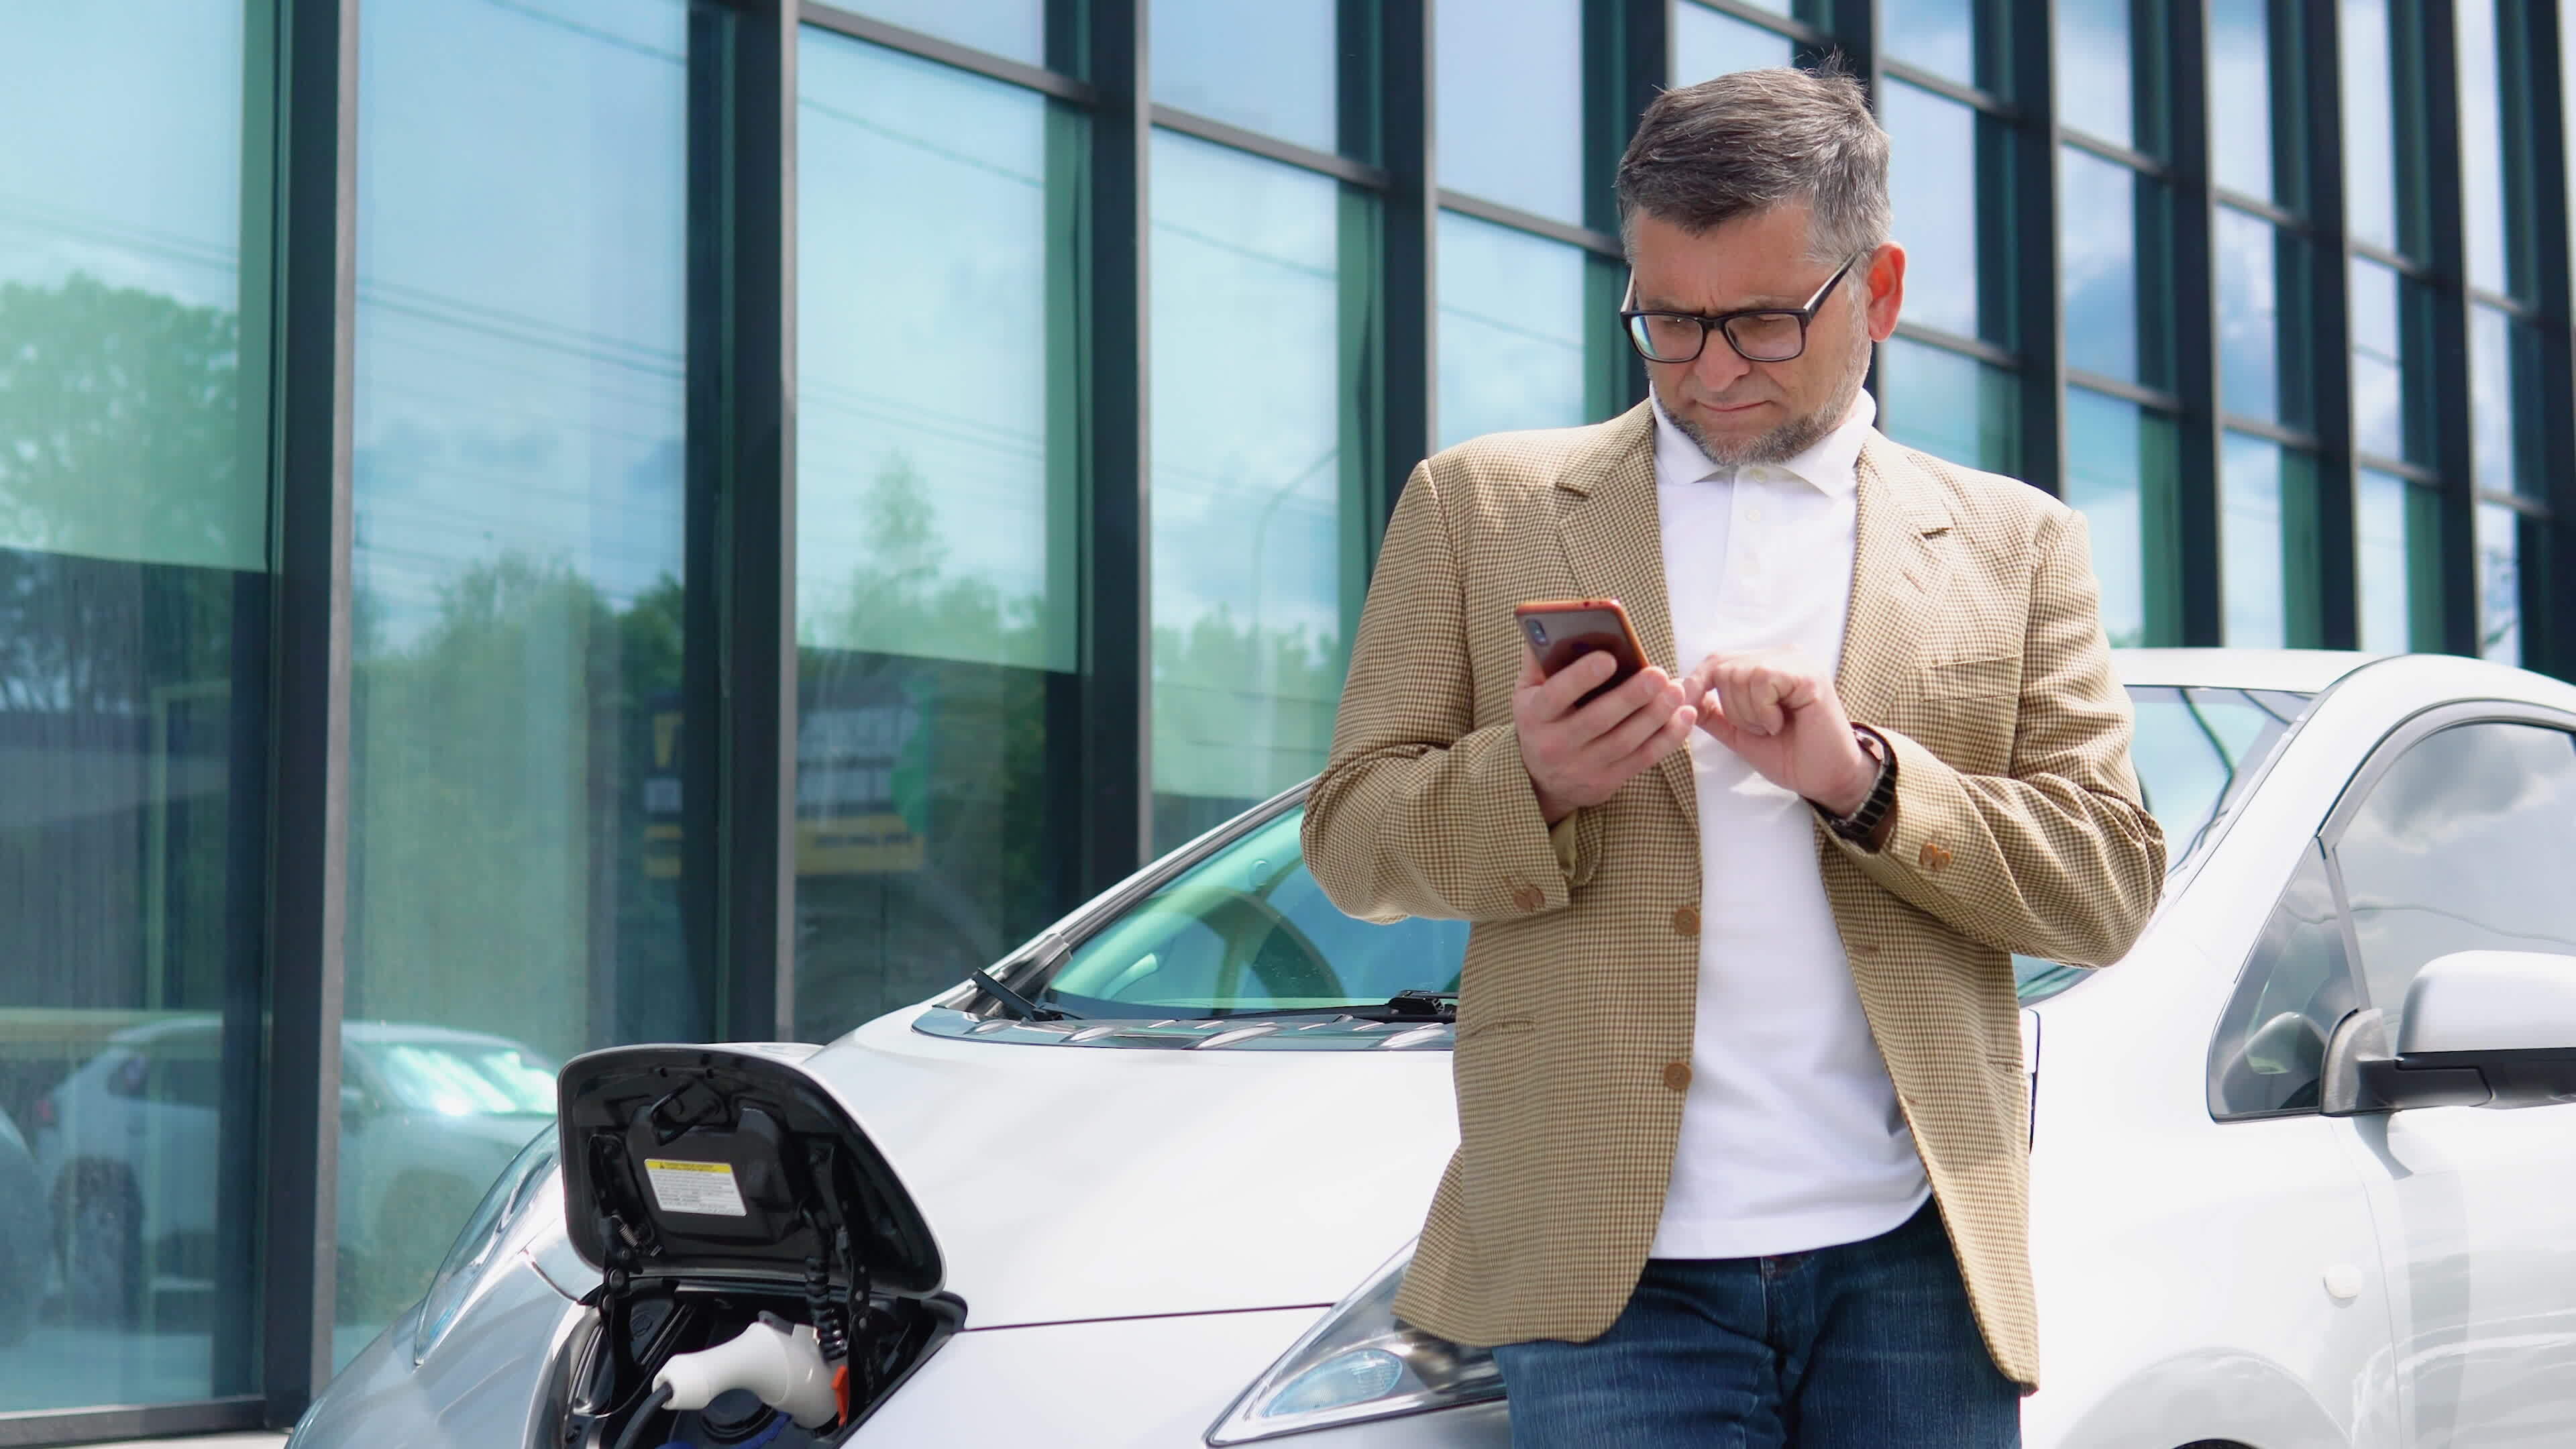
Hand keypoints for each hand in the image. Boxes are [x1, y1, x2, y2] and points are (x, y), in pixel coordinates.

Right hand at [1515, 650, 1695, 824]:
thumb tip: (1558, 624)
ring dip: (1655, 715)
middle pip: (1598, 720)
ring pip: (1625, 741)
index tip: (1609, 657)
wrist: (1542, 778)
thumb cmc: (1542, 720)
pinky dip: (1668, 738)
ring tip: (1676, 690)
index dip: (1582, 677)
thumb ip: (1540, 659)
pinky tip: (1685, 716)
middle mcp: (1555, 745)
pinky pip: (1643, 759)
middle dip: (1632, 696)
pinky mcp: (1607, 782)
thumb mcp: (1528, 691)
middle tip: (1658, 674)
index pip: (1556, 695)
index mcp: (1534, 716)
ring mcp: (1582, 767)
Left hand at [1683, 651, 1877, 815]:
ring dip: (1749, 713)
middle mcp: (1781, 656)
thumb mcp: (1740, 734)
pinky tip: (1781, 723)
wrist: (1828, 778)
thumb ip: (1714, 714)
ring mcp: (1796, 661)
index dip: (1697, 683)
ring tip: (1773, 727)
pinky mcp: (1808, 674)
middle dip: (1731, 708)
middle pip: (1723, 667)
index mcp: (1765, 666)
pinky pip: (1762, 680)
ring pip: (1740, 674)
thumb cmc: (1791, 756)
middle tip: (1761, 729)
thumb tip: (1680, 695)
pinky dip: (1763, 710)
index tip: (1685, 707)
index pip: (1717, 661)